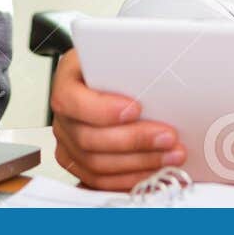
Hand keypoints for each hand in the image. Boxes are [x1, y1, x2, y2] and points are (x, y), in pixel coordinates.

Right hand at [50, 48, 184, 190]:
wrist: (108, 76)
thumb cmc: (114, 64)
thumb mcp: (119, 53)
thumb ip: (131, 63)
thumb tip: (161, 72)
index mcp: (66, 80)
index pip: (71, 100)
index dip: (103, 109)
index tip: (136, 108)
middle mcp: (63, 115)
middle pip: (88, 138)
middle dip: (134, 140)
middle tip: (167, 136)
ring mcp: (68, 142)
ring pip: (97, 164)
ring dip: (139, 162)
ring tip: (171, 154)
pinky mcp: (79, 163)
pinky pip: (101, 181)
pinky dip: (131, 178)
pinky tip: (155, 169)